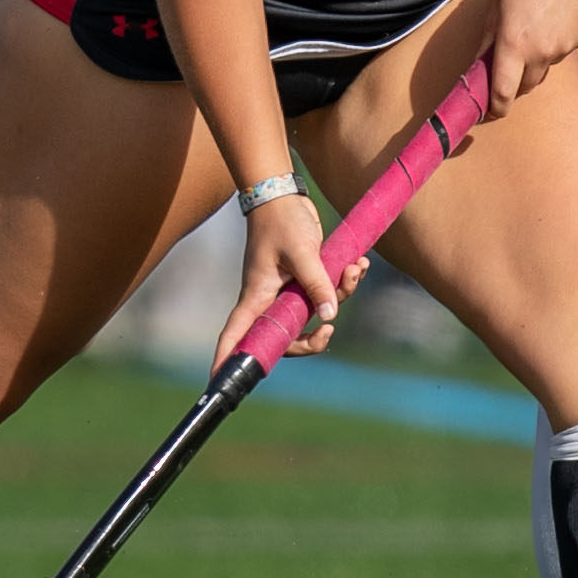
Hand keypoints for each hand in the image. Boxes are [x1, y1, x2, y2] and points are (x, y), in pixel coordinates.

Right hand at [211, 191, 369, 368]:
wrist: (285, 195)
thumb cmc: (282, 221)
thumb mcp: (302, 251)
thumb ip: (317, 283)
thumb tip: (330, 315)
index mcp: (257, 297)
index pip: (235, 334)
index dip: (228, 359)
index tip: (219, 382)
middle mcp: (270, 300)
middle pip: (286, 339)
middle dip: (313, 340)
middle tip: (330, 329)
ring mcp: (288, 292)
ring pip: (314, 314)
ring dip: (341, 295)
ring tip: (354, 269)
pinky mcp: (304, 280)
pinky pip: (326, 293)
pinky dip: (344, 281)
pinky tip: (358, 263)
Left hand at [485, 0, 577, 117]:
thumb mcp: (497, 2)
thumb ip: (487, 40)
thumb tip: (477, 68)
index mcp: (513, 44)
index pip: (502, 95)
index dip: (494, 109)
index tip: (487, 112)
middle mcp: (540, 53)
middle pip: (525, 86)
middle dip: (514, 83)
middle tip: (507, 66)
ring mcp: (565, 48)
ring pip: (545, 66)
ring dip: (536, 58)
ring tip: (535, 24)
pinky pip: (564, 50)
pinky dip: (556, 41)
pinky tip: (556, 15)